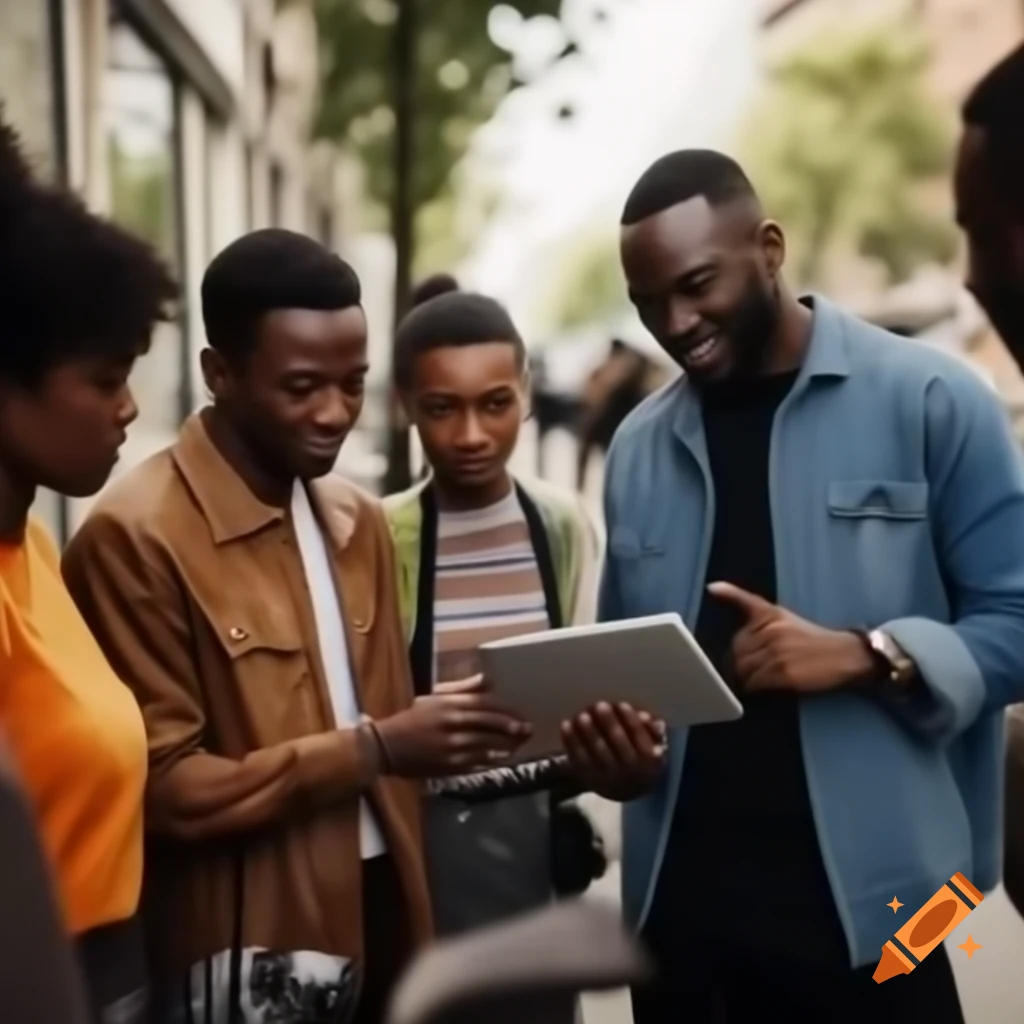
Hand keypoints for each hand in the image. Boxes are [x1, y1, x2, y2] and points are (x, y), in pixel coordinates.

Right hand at [375, 675, 531, 776]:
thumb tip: (488, 679)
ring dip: (507, 745)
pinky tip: (503, 757)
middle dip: (512, 727)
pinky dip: (492, 759)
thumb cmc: (413, 719)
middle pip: (491, 724)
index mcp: (450, 703)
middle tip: (528, 730)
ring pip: (488, 744)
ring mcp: (453, 746)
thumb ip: (463, 689)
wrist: (388, 747)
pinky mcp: (450, 765)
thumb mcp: (434, 697)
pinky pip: (478, 762)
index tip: (521, 714)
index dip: (506, 709)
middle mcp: (453, 723)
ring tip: (520, 744)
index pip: (486, 704)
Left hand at [561, 702, 666, 801]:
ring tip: (582, 715)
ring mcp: (608, 776)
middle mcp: (629, 770)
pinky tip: (566, 724)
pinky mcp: (588, 778)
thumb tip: (644, 717)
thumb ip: (650, 730)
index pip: (639, 737)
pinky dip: (571, 741)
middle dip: (609, 723)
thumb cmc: (638, 757)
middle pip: (618, 743)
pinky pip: (578, 758)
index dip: (631, 720)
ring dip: (589, 732)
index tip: (621, 704)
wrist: (624, 788)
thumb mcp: (651, 745)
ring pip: (597, 752)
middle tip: (600, 705)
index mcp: (648, 760)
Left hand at [707, 581, 874, 693]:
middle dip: (735, 662)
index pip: (740, 605)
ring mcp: (776, 652)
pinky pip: (755, 683)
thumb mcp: (783, 617)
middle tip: (741, 673)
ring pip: (742, 668)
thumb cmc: (813, 638)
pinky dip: (754, 688)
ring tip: (754, 681)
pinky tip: (761, 688)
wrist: (847, 655)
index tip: (711, 593)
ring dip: (743, 678)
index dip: (726, 602)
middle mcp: (771, 630)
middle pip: (735, 650)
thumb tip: (712, 589)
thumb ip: (750, 609)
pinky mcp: (783, 673)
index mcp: (770, 614)